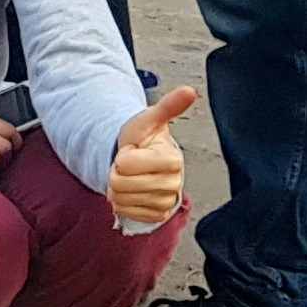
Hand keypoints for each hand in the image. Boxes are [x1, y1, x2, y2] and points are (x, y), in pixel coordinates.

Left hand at [107, 84, 198, 227]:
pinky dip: (122, 202)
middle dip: (117, 172)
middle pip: (120, 184)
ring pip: (121, 200)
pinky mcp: (158, 216)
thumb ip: (168, 106)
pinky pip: (125, 213)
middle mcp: (174, 183)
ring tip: (131, 176)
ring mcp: (166, 202)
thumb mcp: (149, 119)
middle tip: (130, 165)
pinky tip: (132, 191)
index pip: (125, 164)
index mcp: (172, 159)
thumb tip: (189, 90)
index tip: (133, 150)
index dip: (122, 156)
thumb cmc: (144, 139)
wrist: (143, 160)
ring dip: (117, 188)